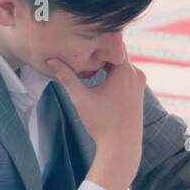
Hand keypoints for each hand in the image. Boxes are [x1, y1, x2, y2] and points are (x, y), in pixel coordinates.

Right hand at [47, 56, 144, 189]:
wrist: (122, 147)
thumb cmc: (102, 123)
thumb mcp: (81, 98)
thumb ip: (67, 77)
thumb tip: (50, 60)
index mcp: (125, 71)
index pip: (111, 44)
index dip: (95, 42)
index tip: (80, 43)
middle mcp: (136, 73)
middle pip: (115, 54)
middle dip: (98, 53)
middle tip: (80, 51)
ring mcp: (139, 82)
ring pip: (119, 64)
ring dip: (105, 64)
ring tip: (87, 64)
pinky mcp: (138, 90)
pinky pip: (124, 74)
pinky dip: (112, 73)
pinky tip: (98, 78)